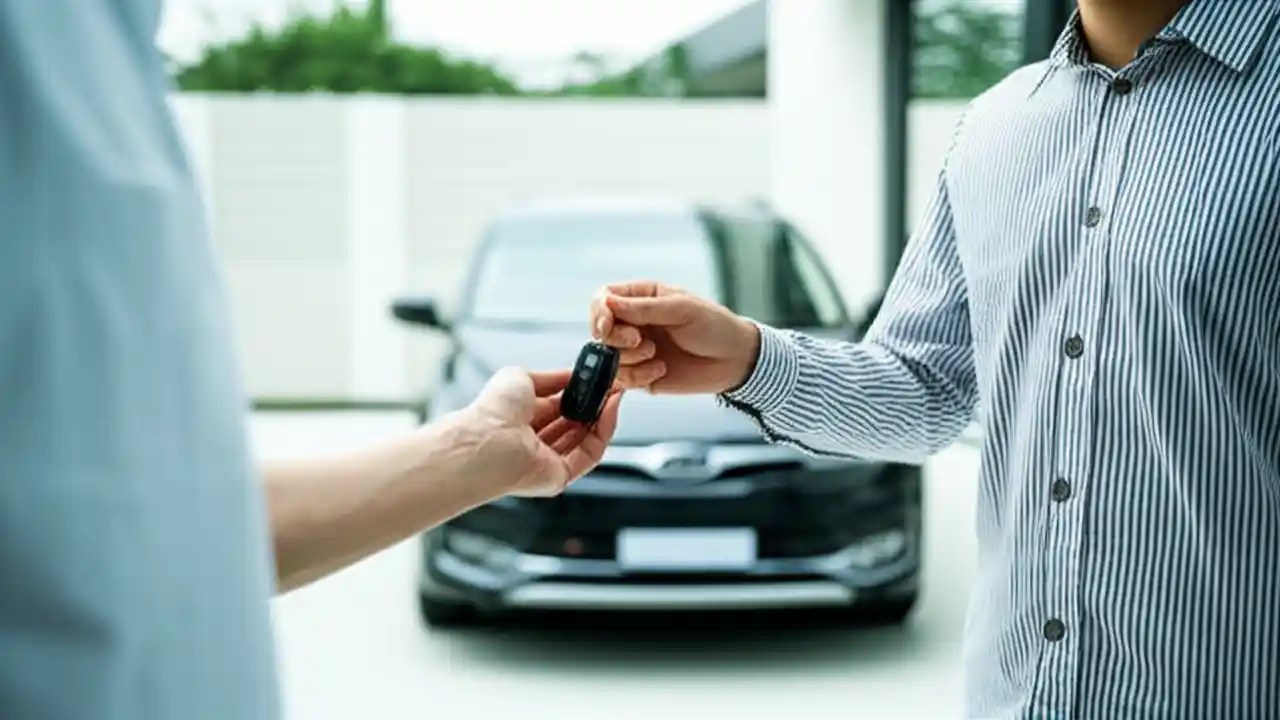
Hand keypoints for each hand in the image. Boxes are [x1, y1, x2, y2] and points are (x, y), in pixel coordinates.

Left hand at [460, 366, 622, 496]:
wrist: (489, 439)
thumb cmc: (494, 410)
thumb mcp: (522, 378)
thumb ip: (551, 377)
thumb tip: (573, 374)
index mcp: (521, 421)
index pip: (557, 408)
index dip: (579, 394)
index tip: (596, 379)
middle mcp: (534, 444)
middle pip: (575, 424)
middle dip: (595, 404)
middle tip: (611, 385)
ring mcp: (548, 462)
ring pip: (586, 440)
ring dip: (603, 416)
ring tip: (614, 393)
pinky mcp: (561, 477)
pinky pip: (590, 454)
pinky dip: (604, 432)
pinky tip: (609, 408)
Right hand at [589, 280, 760, 393]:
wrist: (735, 360)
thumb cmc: (714, 326)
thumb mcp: (681, 309)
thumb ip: (643, 308)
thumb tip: (606, 302)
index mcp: (641, 298)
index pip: (603, 299)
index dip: (599, 312)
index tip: (607, 323)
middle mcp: (633, 323)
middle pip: (600, 331)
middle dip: (615, 339)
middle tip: (639, 341)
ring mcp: (635, 350)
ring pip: (607, 358)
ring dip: (629, 359)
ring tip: (656, 356)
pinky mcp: (641, 375)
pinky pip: (622, 380)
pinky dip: (638, 377)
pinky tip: (660, 370)